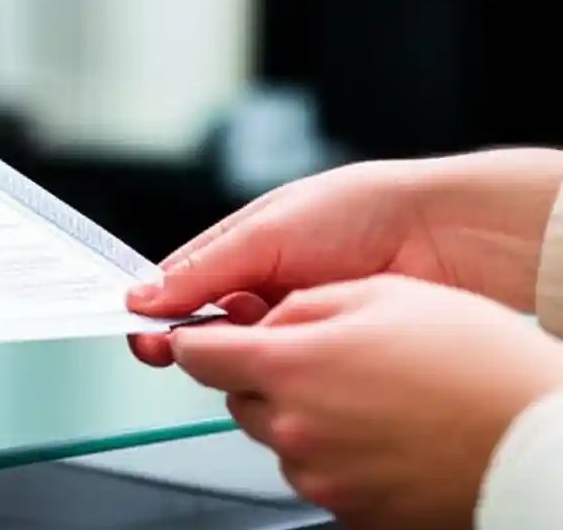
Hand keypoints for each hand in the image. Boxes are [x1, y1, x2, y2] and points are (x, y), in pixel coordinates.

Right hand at [130, 150, 562, 365]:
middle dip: (185, 335)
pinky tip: (277, 354)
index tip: (136, 329)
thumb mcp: (263, 233)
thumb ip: (202, 270)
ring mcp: (292, 317)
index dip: (153, 308)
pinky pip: (279, 366)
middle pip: (202, 322)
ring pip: (238, 348)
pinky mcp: (323, 348)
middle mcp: (262, 283)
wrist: (441, 234)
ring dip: (232, 348)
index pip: (178, 283)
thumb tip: (144, 296)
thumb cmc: (359, 210)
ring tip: (244, 334)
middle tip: (169, 349)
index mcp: (240, 245)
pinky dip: (271, 363)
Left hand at [171, 275, 562, 528]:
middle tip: (321, 357)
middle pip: (238, 398)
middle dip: (262, 374)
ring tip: (371, 394)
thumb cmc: (475, 364)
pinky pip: (317, 473)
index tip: (198, 333)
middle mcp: (294, 431)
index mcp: (290, 368)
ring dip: (301, 414)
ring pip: (278, 438)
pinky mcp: (351, 511)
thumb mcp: (381, 296)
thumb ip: (302, 306)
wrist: (539, 442)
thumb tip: (263, 319)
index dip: (196, 338)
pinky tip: (385, 430)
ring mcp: (322, 478)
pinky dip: (335, 451)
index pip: (198, 355)